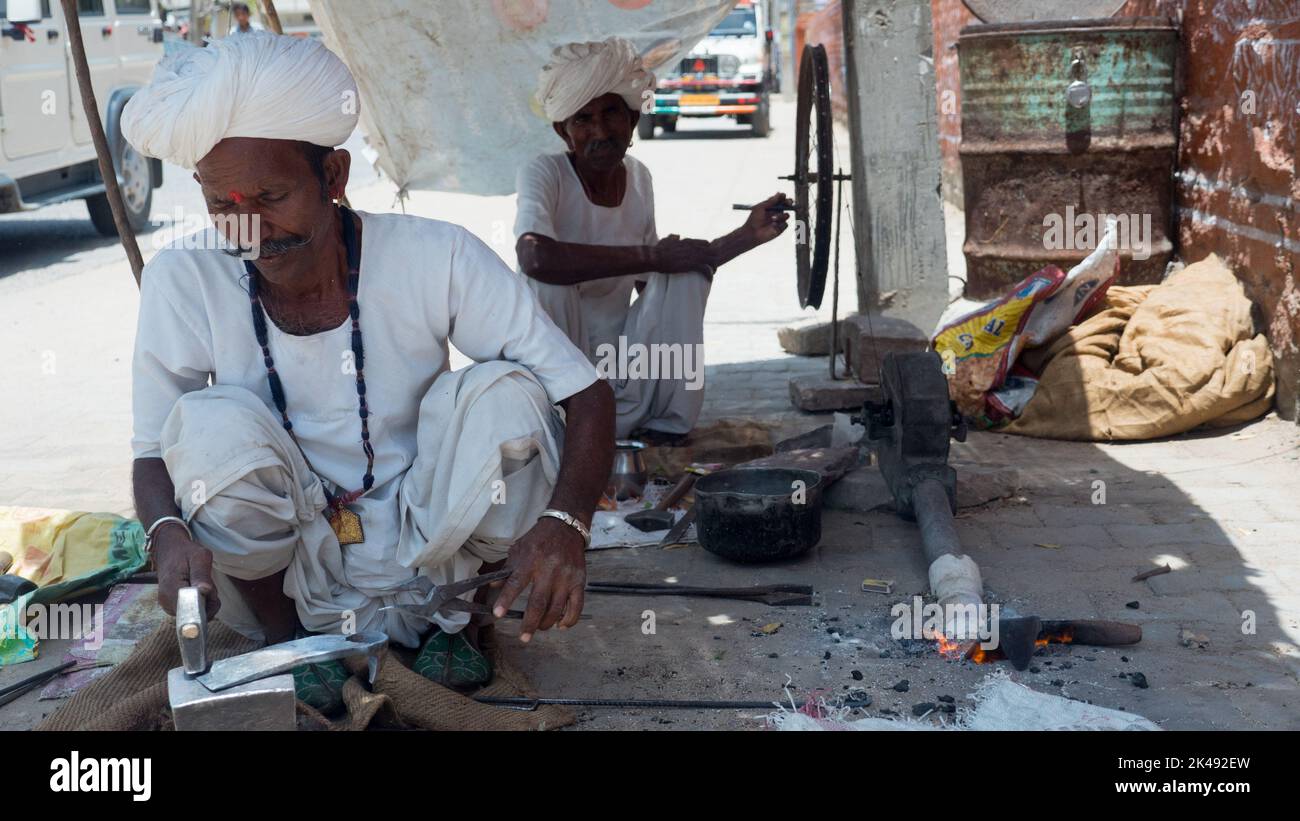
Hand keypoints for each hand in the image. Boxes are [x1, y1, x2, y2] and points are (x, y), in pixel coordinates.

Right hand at [155, 525, 219, 617]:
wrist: (169, 550)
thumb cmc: (185, 552)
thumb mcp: (199, 557)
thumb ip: (202, 574)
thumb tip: (205, 591)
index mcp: (172, 590)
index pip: (196, 610)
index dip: (209, 603)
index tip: (210, 589)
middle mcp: (167, 602)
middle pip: (197, 613)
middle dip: (208, 601)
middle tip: (206, 583)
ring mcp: (167, 606)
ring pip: (195, 613)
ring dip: (205, 601)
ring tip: (200, 584)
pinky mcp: (170, 606)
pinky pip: (191, 610)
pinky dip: (198, 602)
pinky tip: (196, 589)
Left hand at [491, 516, 586, 642]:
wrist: (566, 527)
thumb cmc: (538, 540)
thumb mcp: (518, 549)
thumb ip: (507, 570)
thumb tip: (491, 587)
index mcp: (530, 560)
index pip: (515, 583)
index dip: (505, 600)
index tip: (497, 614)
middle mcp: (549, 569)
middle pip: (538, 602)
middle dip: (530, 623)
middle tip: (523, 637)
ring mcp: (566, 576)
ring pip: (557, 608)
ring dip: (547, 623)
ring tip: (539, 628)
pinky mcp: (579, 581)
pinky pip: (576, 605)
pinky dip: (569, 619)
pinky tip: (561, 626)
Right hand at [653, 234, 714, 276]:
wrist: (655, 258)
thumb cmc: (657, 251)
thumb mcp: (666, 240)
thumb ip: (672, 237)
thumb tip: (677, 235)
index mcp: (688, 242)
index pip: (706, 243)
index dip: (708, 251)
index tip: (707, 259)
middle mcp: (692, 247)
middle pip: (712, 251)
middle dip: (714, 260)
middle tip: (711, 268)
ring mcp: (692, 255)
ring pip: (711, 260)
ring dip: (713, 267)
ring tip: (711, 274)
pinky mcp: (691, 264)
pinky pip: (706, 269)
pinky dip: (709, 274)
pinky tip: (709, 279)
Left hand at [743, 192, 791, 244]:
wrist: (752, 233)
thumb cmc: (754, 219)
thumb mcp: (760, 207)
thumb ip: (770, 201)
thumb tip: (779, 194)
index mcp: (771, 206)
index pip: (780, 199)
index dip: (783, 197)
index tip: (783, 196)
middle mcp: (776, 212)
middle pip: (787, 206)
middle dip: (789, 203)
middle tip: (788, 202)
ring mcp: (779, 220)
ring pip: (786, 215)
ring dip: (781, 216)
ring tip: (773, 218)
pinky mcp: (780, 228)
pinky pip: (785, 224)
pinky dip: (780, 224)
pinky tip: (773, 225)